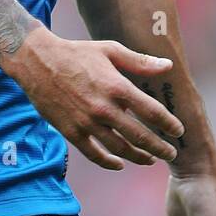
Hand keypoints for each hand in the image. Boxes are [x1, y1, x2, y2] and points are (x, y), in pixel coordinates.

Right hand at [3, 28, 184, 170]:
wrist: (37, 62)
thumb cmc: (77, 53)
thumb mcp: (110, 50)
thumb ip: (140, 62)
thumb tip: (168, 66)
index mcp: (118, 87)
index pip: (152, 112)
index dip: (169, 124)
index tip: (178, 131)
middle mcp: (105, 108)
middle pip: (140, 136)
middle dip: (160, 148)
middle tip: (171, 154)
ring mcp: (87, 123)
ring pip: (120, 149)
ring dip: (139, 157)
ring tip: (150, 160)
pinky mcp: (71, 132)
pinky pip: (94, 154)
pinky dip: (109, 162)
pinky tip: (120, 164)